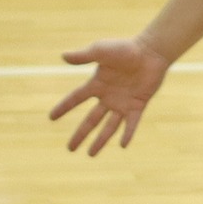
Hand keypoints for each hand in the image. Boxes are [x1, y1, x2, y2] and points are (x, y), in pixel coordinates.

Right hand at [48, 38, 168, 154]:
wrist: (151, 52)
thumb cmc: (126, 48)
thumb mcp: (101, 50)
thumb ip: (84, 56)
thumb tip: (63, 56)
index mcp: (97, 84)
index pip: (76, 98)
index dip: (64, 107)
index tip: (51, 118)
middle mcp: (108, 97)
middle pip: (91, 120)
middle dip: (80, 134)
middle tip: (70, 149)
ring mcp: (123, 103)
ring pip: (109, 126)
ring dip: (100, 141)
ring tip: (90, 155)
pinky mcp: (138, 105)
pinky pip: (132, 123)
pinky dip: (128, 134)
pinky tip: (122, 145)